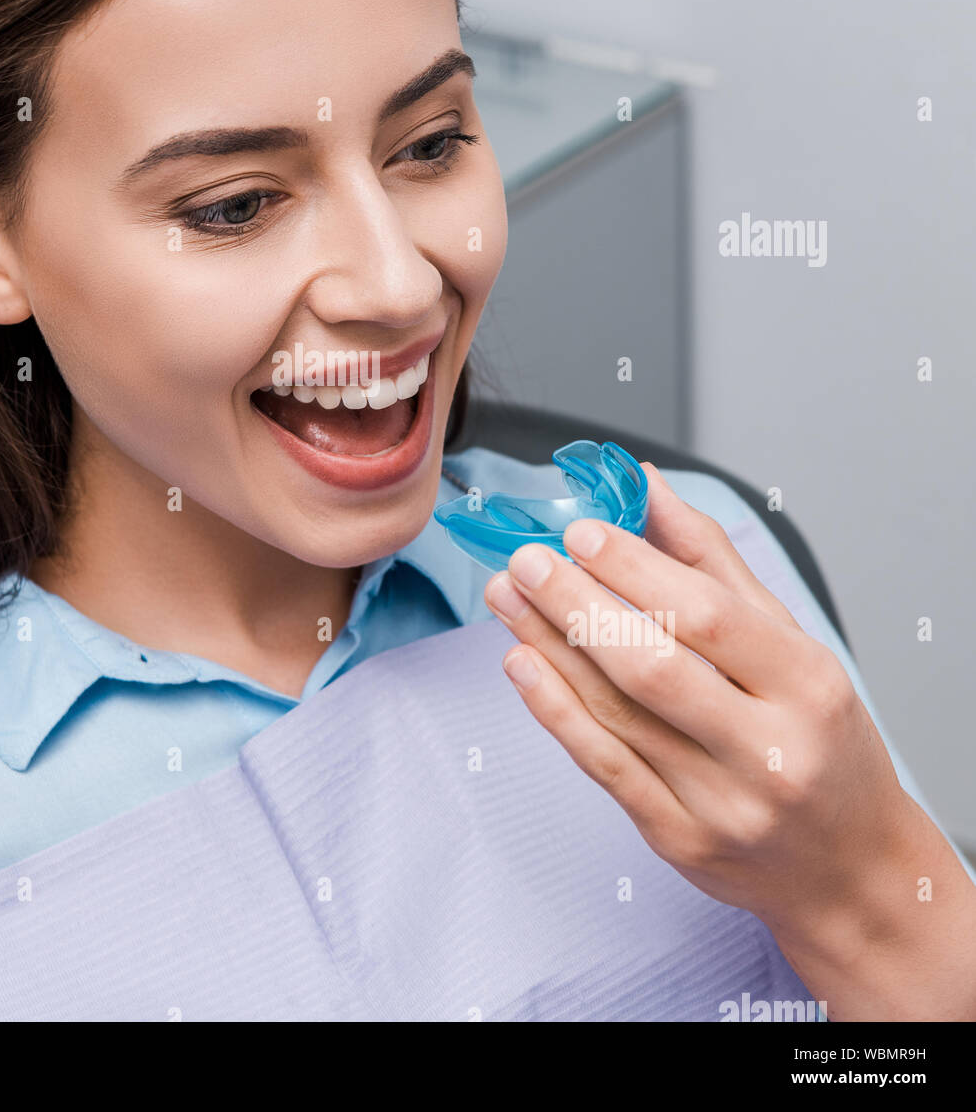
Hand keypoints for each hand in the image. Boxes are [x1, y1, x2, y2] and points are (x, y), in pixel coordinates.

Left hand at [482, 462, 975, 1020]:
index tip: (581, 531)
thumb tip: (646, 487)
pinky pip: (604, 767)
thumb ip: (713, 563)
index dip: (635, 569)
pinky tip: (520, 663)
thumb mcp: (791, 644)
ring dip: (549, 646)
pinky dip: (555, 710)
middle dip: (576, 605)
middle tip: (525, 559)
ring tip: (506, 595)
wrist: (849, 868)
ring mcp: (722, 804)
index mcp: (809, 686)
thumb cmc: (819, 740)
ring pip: (617, 714)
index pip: (708, 617)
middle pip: (653, 666)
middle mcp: (770, 750)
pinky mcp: (679, 840)